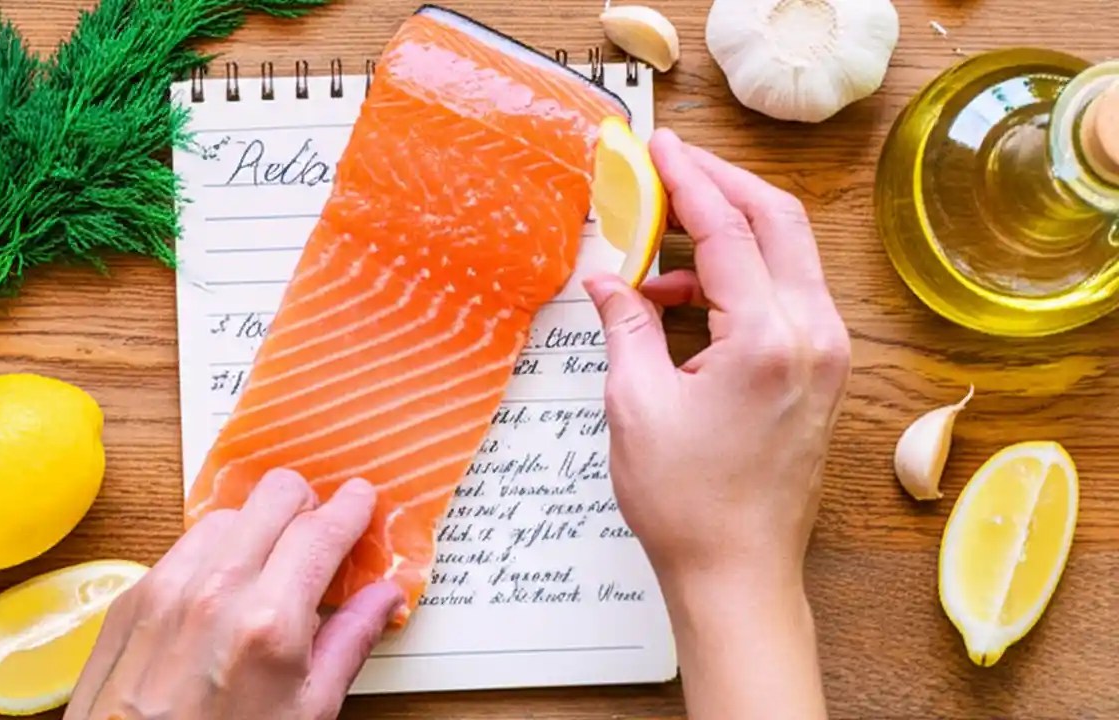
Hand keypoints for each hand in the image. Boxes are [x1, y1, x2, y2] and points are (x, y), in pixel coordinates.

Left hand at [64, 470, 402, 719]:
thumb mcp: (307, 714)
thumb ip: (350, 643)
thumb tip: (384, 598)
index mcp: (269, 624)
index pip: (321, 530)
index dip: (351, 507)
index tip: (362, 499)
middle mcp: (214, 592)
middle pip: (274, 494)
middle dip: (307, 504)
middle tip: (322, 532)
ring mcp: (166, 588)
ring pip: (229, 512)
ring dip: (259, 526)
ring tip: (273, 566)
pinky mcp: (132, 595)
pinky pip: (186, 543)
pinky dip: (216, 550)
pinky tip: (227, 587)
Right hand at [583, 127, 849, 717]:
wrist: (738, 574)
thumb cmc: (688, 505)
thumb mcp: (635, 404)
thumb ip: (624, 325)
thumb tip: (607, 279)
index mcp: (768, 340)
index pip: (729, 229)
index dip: (688, 179)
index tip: (659, 147)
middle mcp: (814, 337)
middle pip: (777, 221)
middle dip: (722, 185)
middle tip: (670, 168)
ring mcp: (826, 355)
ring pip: (787, 255)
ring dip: (729, 233)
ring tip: (660, 246)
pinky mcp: (821, 372)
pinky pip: (786, 295)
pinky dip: (739, 279)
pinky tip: (684, 300)